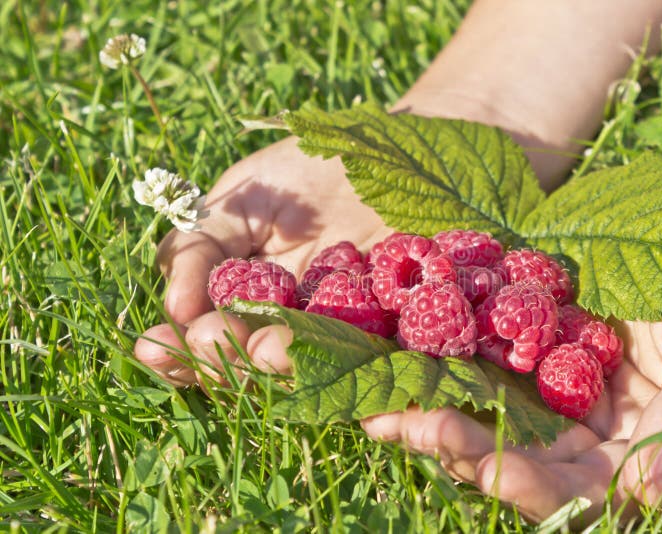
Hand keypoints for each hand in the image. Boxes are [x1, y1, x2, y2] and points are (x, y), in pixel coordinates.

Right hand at [134, 137, 389, 384]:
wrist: (388, 150)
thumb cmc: (308, 170)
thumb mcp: (244, 198)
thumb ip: (201, 245)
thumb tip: (174, 308)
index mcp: (241, 300)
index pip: (201, 338)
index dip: (174, 349)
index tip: (150, 346)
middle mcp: (285, 325)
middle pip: (245, 363)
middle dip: (221, 357)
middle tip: (210, 336)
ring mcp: (336, 332)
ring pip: (300, 368)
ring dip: (275, 365)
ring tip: (265, 347)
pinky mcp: (387, 330)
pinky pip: (370, 356)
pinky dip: (352, 366)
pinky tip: (329, 361)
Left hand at [360, 181, 661, 523]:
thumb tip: (647, 496)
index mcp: (636, 443)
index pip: (580, 488)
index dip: (533, 487)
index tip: (488, 467)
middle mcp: (583, 426)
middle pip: (514, 457)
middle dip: (456, 448)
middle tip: (397, 428)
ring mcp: (548, 383)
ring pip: (483, 411)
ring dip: (428, 413)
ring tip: (375, 407)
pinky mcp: (524, 339)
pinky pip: (476, 355)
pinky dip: (434, 360)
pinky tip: (389, 356)